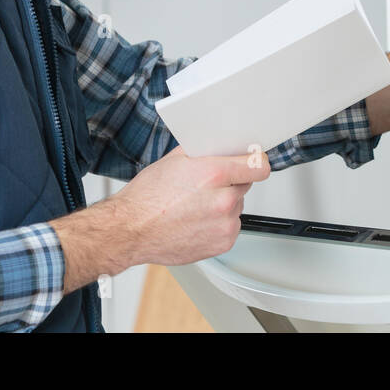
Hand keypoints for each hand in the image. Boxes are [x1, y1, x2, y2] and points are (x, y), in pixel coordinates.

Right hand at [111, 146, 270, 266]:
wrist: (130, 230)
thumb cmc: (147, 198)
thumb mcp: (174, 160)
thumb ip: (205, 151)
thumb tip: (222, 146)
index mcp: (214, 174)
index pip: (258, 165)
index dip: (256, 161)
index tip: (254, 162)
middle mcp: (223, 200)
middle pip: (245, 185)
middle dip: (230, 182)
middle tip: (207, 186)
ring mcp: (224, 225)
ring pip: (237, 206)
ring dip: (223, 204)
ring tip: (196, 206)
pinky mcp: (222, 244)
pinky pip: (230, 227)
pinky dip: (218, 224)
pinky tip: (196, 221)